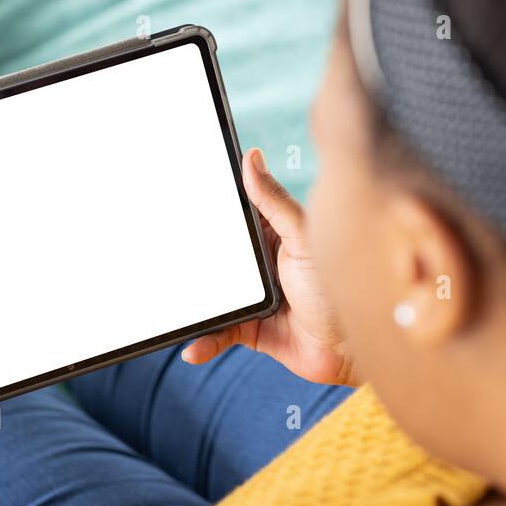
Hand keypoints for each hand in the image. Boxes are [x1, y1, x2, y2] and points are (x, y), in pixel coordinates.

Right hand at [182, 148, 357, 385]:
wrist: (349, 347)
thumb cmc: (337, 288)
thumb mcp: (302, 238)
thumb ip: (275, 202)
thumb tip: (252, 157)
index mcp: (271, 238)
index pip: (234, 216)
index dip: (208, 207)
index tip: (177, 193)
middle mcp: (258, 266)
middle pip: (215, 256)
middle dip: (188, 254)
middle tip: (156, 248)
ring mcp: (251, 298)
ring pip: (211, 296)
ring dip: (191, 303)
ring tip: (168, 305)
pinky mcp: (248, 329)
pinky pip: (219, 333)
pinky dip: (204, 342)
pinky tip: (190, 349)